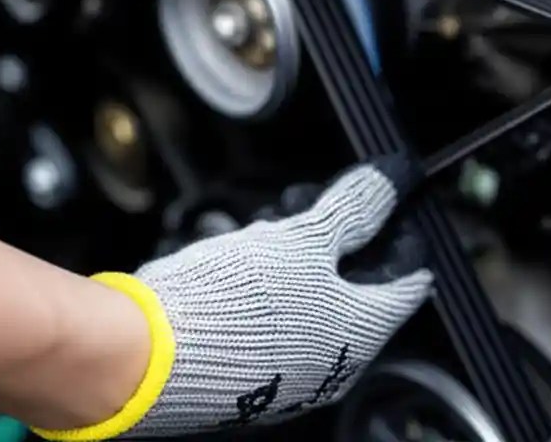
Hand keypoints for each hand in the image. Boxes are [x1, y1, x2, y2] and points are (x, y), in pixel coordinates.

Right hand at [35, 158, 432, 439]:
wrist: (141, 357)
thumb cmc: (230, 306)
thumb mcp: (304, 238)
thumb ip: (354, 208)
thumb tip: (392, 181)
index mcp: (361, 334)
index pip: (409, 280)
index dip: (401, 231)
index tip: (387, 201)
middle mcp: (332, 363)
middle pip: (354, 284)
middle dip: (336, 233)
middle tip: (313, 200)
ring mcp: (286, 370)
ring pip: (307, 294)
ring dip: (294, 250)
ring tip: (267, 224)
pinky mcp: (244, 368)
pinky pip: (271, 314)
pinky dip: (264, 280)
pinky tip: (240, 255)